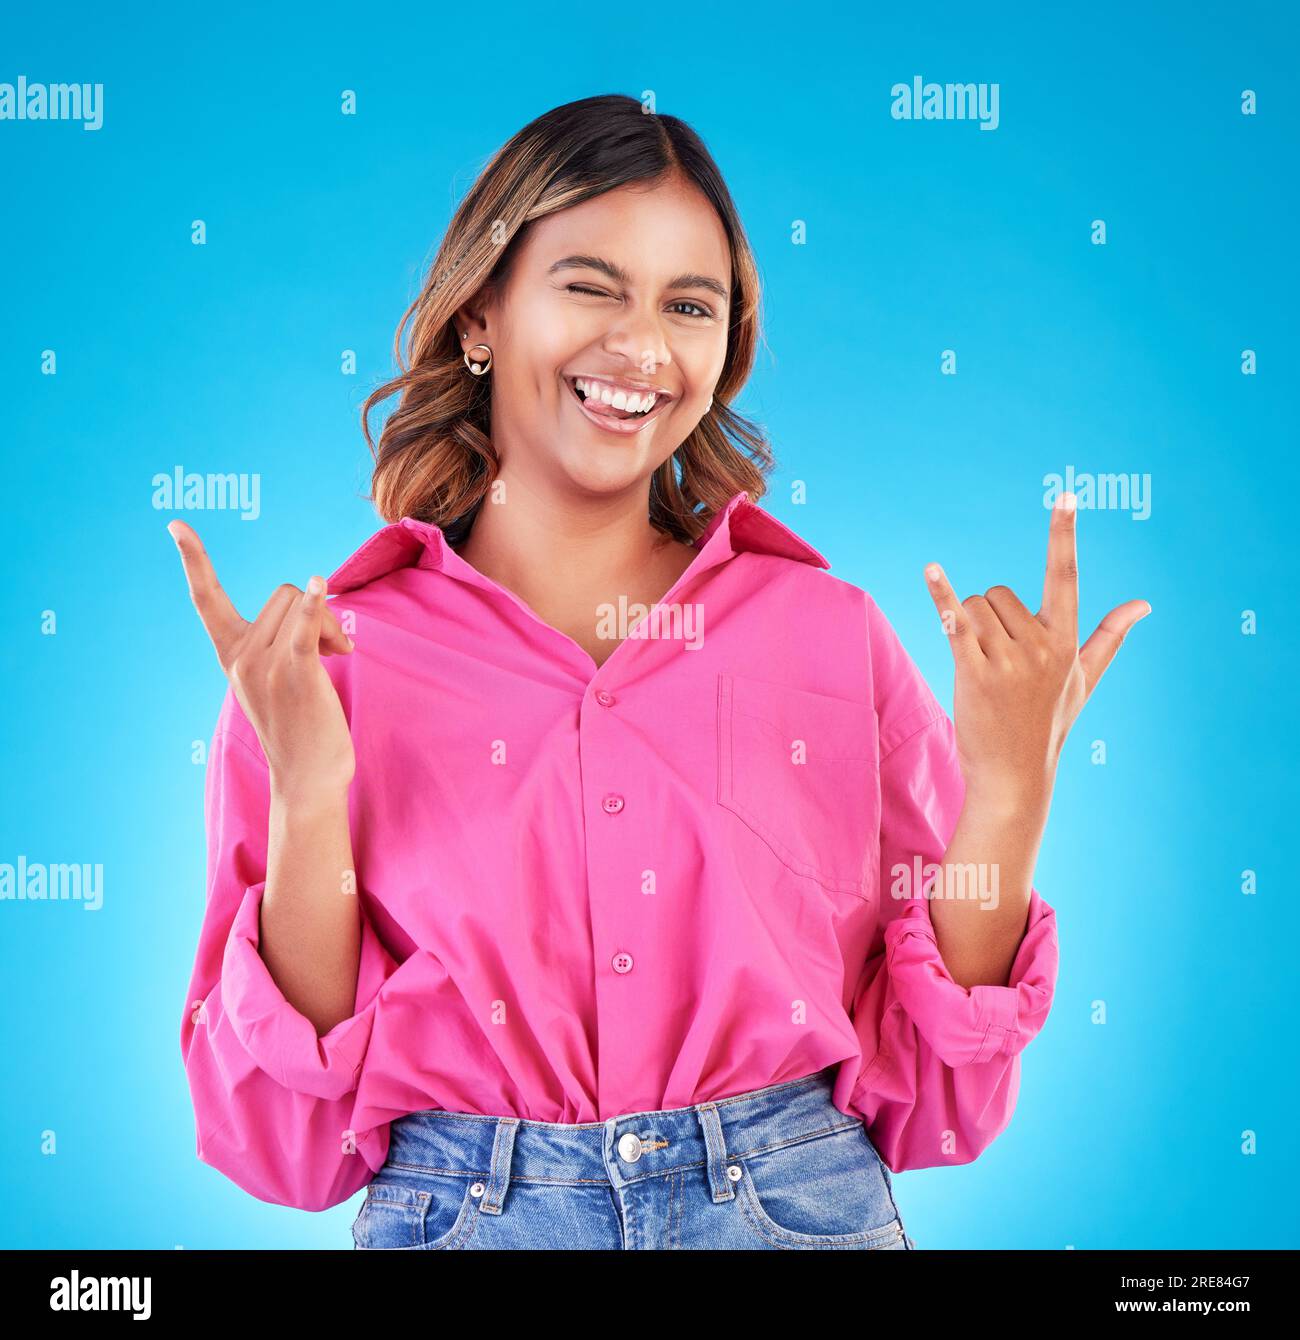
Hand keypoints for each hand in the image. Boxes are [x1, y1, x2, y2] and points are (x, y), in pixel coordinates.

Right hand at [167, 519, 356, 801]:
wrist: (307, 778)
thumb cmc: (300, 726)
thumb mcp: (277, 678)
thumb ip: (281, 639)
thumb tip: (314, 601)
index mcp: (231, 655)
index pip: (206, 599)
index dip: (194, 560)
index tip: (176, 525)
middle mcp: (241, 657)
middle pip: (282, 593)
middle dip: (311, 610)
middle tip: (330, 649)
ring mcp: (265, 667)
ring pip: (302, 604)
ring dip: (329, 623)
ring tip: (338, 655)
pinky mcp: (296, 675)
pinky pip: (305, 626)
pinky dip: (315, 604)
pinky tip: (318, 584)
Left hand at [923, 493, 1149, 806]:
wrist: (1015, 775)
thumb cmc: (1048, 723)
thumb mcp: (1083, 679)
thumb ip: (1110, 636)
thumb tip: (1145, 604)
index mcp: (1066, 640)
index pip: (1066, 576)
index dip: (1063, 534)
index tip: (1065, 495)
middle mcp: (1041, 646)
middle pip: (999, 594)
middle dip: (991, 618)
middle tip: (998, 662)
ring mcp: (1008, 661)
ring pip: (974, 608)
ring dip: (968, 630)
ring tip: (982, 670)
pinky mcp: (973, 672)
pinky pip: (954, 621)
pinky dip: (941, 596)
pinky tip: (930, 570)